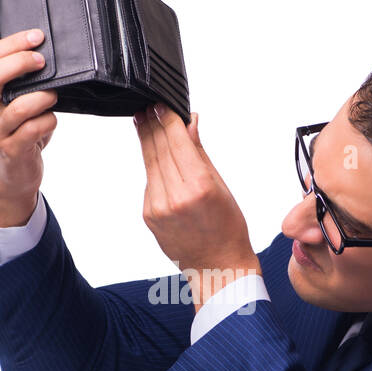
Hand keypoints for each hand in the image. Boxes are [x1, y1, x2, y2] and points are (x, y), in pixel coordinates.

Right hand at [0, 28, 59, 225]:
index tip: (37, 36)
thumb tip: (49, 55)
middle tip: (43, 62)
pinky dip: (49, 122)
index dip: (12, 43)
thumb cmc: (19, 132)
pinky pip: (34, 130)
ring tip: (53, 97)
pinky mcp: (13, 149)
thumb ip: (24, 83)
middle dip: (20, 63)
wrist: (12, 176)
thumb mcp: (15, 104)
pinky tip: (50, 121)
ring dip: (43, 97)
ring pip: (19, 106)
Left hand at [134, 103, 260, 309]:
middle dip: (152, 125)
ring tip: (144, 121)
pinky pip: (149, 182)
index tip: (161, 104)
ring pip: (149, 164)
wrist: (216, 266)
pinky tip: (153, 153)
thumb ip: (199, 152)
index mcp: (198, 186)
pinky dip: (152, 166)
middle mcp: (175, 196)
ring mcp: (158, 207)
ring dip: (147, 140)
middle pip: (158, 149)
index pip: (176, 141)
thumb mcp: (221, 186)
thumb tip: (190, 123)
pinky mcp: (149, 215)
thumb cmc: (227, 228)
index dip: (167, 119)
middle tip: (147, 106)